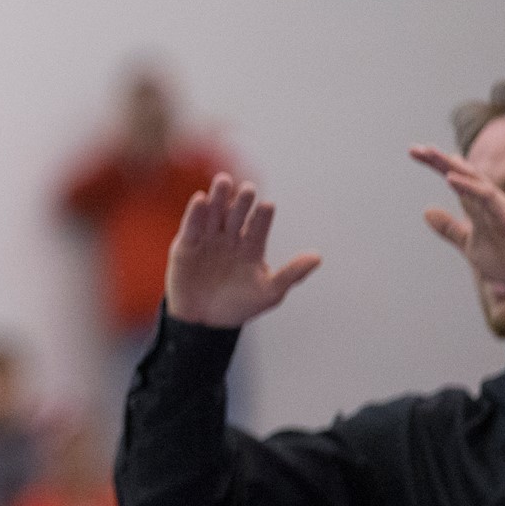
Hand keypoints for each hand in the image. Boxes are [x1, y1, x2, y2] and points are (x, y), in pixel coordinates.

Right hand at [165, 174, 321, 327]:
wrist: (205, 323)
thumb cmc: (240, 306)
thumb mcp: (270, 292)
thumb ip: (292, 273)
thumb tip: (318, 256)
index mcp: (251, 245)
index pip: (258, 225)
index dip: (262, 216)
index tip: (267, 207)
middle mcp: (230, 238)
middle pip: (236, 215)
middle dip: (241, 202)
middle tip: (248, 188)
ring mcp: (207, 240)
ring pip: (214, 214)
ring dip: (218, 198)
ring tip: (224, 182)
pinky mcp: (186, 245)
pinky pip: (191, 226)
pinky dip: (195, 213)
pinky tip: (201, 199)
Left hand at [410, 144, 504, 297]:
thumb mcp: (470, 245)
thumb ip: (451, 228)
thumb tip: (426, 211)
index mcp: (477, 206)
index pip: (454, 178)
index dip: (436, 164)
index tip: (414, 151)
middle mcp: (487, 201)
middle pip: (462, 173)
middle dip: (439, 160)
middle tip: (415, 149)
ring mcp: (499, 207)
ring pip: (475, 179)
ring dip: (453, 166)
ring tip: (432, 154)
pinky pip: (487, 196)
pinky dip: (469, 186)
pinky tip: (450, 178)